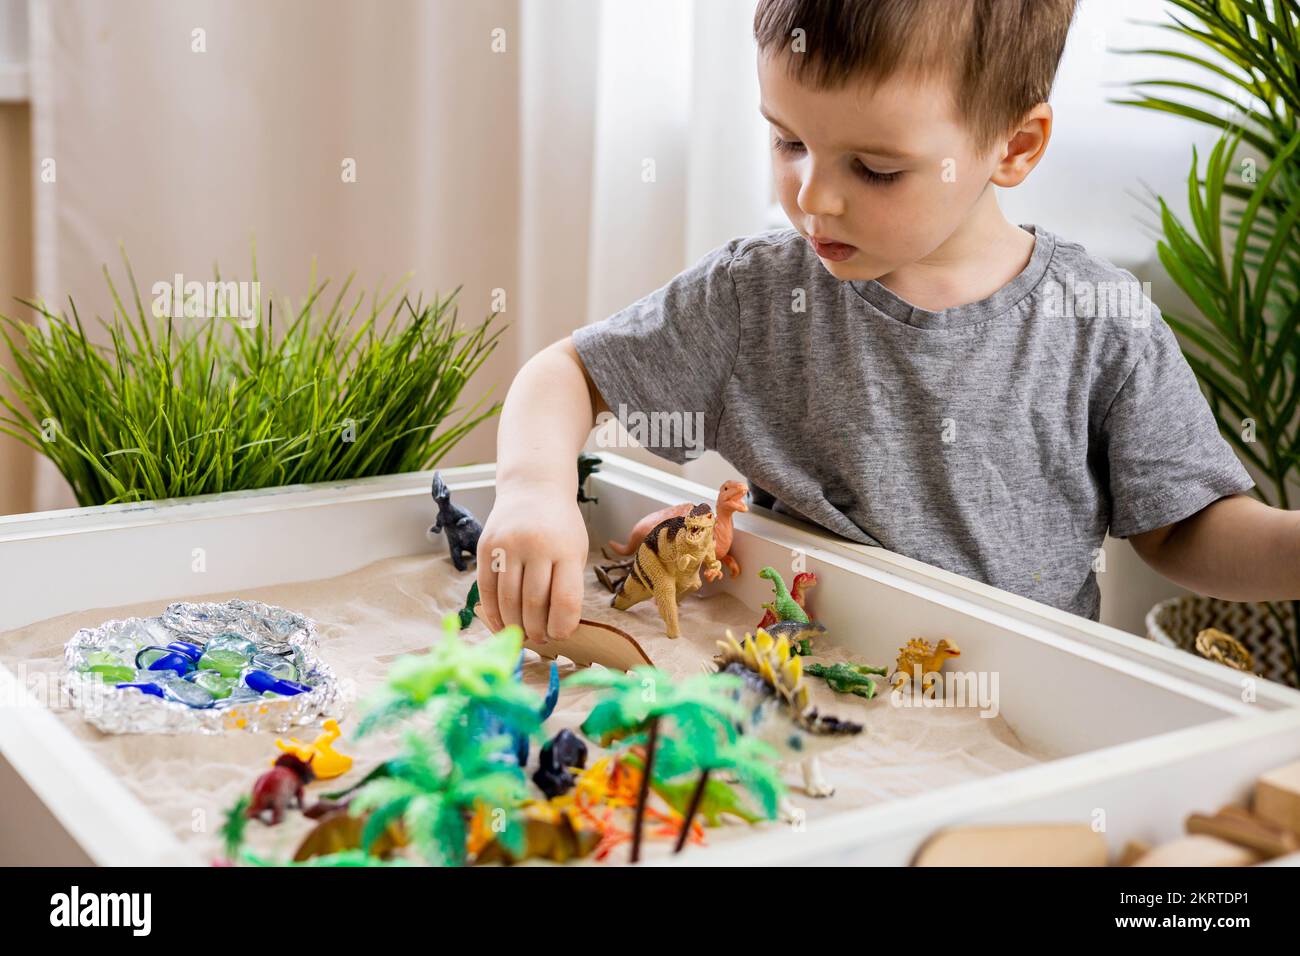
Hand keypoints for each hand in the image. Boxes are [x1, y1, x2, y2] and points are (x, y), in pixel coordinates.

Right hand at [475, 484, 587, 643]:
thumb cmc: (559, 526)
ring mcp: (508, 546)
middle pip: (534, 602)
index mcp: (565, 549)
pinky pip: (486, 589)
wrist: (532, 488)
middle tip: (540, 639)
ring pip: (508, 600)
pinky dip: (492, 613)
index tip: (560, 635)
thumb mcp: (575, 550)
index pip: (565, 598)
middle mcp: (535, 546)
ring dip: (515, 625)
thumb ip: (568, 585)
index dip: (562, 625)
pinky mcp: (486, 547)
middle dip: (538, 629)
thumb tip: (557, 628)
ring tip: (524, 634)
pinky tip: (501, 624)